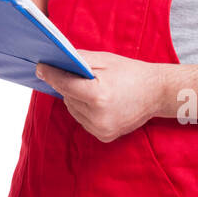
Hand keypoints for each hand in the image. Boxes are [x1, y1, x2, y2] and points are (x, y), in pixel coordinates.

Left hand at [35, 50, 165, 141]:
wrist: (157, 93)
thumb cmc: (131, 72)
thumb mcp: (104, 60)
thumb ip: (78, 60)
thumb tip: (54, 62)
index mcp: (98, 96)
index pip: (65, 85)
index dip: (51, 75)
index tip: (40, 68)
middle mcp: (98, 116)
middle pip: (67, 97)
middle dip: (69, 85)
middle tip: (79, 75)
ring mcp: (101, 129)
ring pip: (73, 109)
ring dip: (76, 98)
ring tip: (93, 88)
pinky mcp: (104, 136)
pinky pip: (82, 119)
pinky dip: (84, 109)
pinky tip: (99, 101)